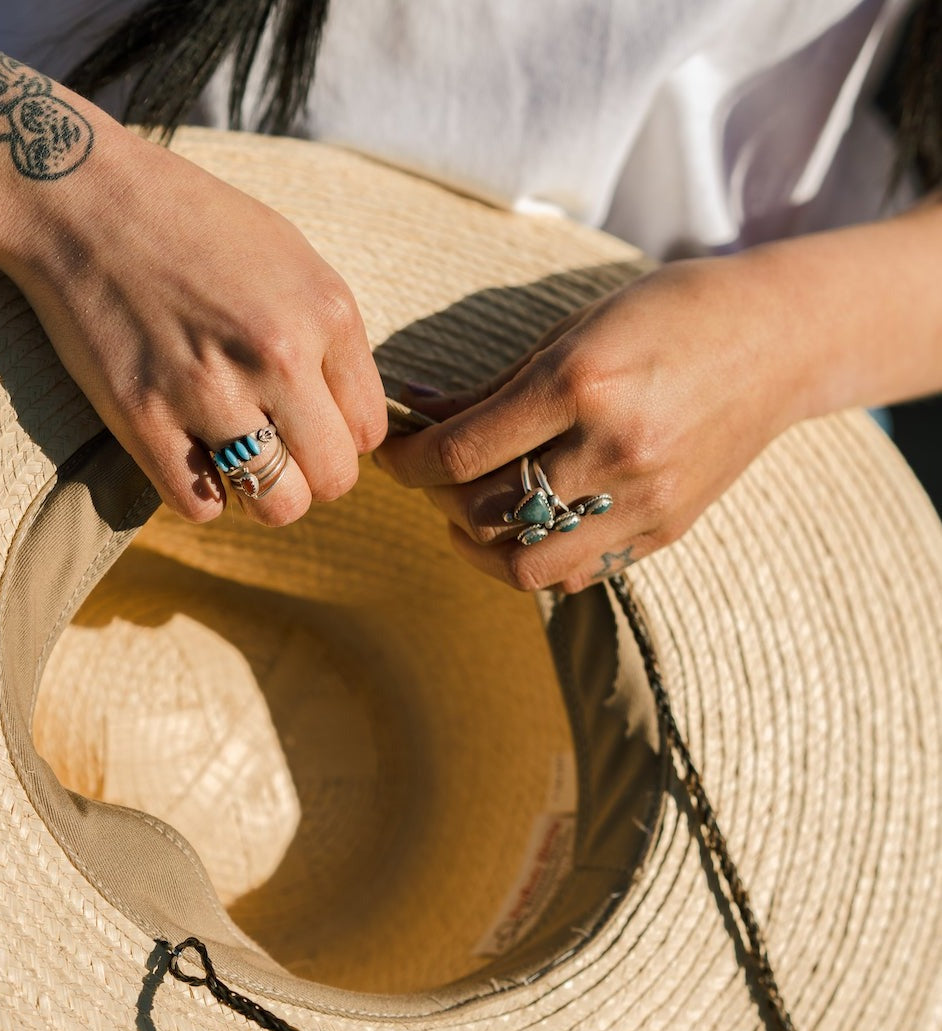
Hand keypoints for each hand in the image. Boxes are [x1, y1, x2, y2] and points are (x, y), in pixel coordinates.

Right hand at [0, 127, 386, 524]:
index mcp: (326, 311)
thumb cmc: (190, 223)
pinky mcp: (146, 419)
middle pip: (333, 479)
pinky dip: (198, 493)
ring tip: (235, 457)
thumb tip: (347, 419)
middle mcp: (279, 354)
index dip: (341, 434)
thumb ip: (327, 336)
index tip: (307, 418)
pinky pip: (201, 507)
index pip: (370, 431)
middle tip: (276, 447)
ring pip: (277, 506)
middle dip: (310, 475)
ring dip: (261, 495)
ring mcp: (211, 391)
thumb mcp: (289, 257)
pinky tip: (186, 453)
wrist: (81, 198)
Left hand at [374, 255, 801, 591]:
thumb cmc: (668, 315)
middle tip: (431, 480)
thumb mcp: (575, 330)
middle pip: (485, 513)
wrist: (779, 342)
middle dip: (437, 500)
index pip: (461, 454)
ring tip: (469, 519)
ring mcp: (643, 499)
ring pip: (525, 564)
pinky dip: (535, 560)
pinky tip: (525, 530)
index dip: (409, 463)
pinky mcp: (664, 531)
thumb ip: (493, 385)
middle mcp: (613, 448)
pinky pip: (576, 572)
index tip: (394, 456)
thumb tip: (416, 415)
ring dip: (478, 549)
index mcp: (582, 384)